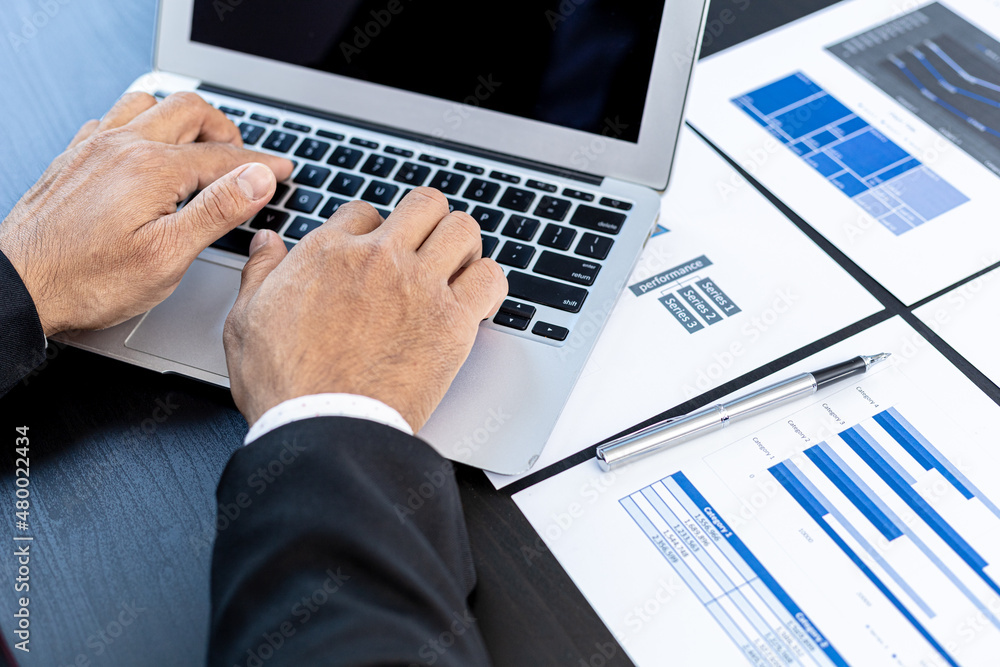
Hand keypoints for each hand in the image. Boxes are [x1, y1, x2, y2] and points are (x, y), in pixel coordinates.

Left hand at [0, 92, 292, 335]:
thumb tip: (258, 178)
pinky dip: (142, 122)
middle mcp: (122, 146)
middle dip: (225, 129)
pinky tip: (146, 146)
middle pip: (189, 112)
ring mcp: (94, 148)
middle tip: (243, 154)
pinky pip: (113, 117)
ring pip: (149, 103)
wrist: (19, 286)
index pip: (223, 157)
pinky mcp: (74, 158)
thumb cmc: (88, 281)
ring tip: (200, 142)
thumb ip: (218, 211)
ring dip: (182, 116)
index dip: (261, 164)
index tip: (283, 170)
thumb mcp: (169, 256)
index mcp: (151, 169)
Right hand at [224, 188, 507, 431]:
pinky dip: (488, 283)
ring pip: (463, 229)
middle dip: (427, 221)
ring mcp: (420, 286)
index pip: (366, 211)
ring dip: (463, 244)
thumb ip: (260, 273)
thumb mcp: (246, 320)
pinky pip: (491, 277)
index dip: (373, 230)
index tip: (376, 253)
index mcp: (328, 252)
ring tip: (456, 265)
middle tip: (426, 246)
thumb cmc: (283, 386)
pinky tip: (476, 300)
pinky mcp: (453, 322)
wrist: (324, 430)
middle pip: (424, 204)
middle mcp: (379, 258)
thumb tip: (267, 243)